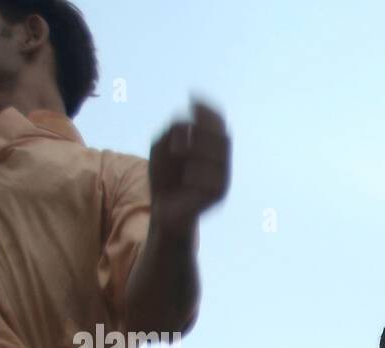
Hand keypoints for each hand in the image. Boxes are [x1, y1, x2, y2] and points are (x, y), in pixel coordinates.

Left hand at [149, 101, 230, 237]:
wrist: (164, 212)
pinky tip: (184, 176)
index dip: (208, 111)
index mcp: (212, 150)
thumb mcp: (162, 147)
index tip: (193, 99)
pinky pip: (214, 178)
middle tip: (176, 138)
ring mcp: (223, 180)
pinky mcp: (218, 196)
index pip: (219, 124)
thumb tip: (187, 119)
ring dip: (196, 147)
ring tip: (175, 150)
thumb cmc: (163, 179)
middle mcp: (222, 164)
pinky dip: (196, 172)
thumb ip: (174, 129)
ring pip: (221, 155)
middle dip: (199, 131)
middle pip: (222, 137)